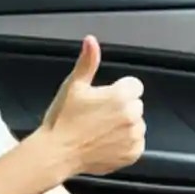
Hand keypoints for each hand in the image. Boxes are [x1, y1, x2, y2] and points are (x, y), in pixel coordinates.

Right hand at [36, 35, 144, 177]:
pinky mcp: (132, 153)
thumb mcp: (74, 86)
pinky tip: (105, 142)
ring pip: (136, 124)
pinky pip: (136, 143)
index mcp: (120, 95)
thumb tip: (91, 41)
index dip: (118, 90)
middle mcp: (132, 115)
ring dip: (124, 125)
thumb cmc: (63, 119)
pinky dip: (124, 143)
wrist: (58, 153)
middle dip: (121, 107)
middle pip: (135, 104)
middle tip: (97, 115)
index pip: (134, 85)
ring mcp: (133, 136)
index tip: (103, 99)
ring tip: (100, 130)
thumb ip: (88, 62)